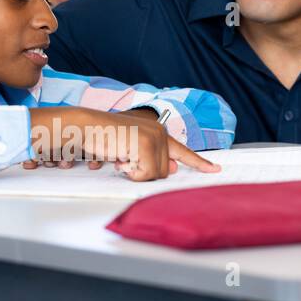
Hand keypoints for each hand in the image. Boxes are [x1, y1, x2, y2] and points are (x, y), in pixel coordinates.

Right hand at [26, 108, 219, 181]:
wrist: (85, 126)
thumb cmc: (102, 137)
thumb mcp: (129, 149)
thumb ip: (151, 158)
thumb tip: (172, 169)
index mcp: (157, 132)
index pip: (183, 151)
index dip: (199, 162)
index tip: (215, 169)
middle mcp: (160, 133)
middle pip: (165, 171)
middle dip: (144, 172)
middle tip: (124, 161)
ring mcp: (155, 138)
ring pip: (157, 173)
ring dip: (136, 172)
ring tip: (120, 157)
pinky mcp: (146, 145)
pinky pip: (146, 173)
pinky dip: (131, 172)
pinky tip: (119, 159)